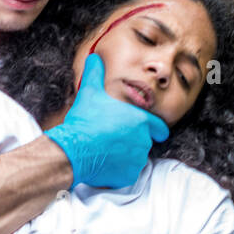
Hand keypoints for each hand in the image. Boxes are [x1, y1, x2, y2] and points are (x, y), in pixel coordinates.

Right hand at [45, 54, 168, 187]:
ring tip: (107, 152)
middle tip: (114, 140)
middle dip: (132, 142)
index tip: (158, 133)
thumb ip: (95, 73)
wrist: (74, 150)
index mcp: (140, 121)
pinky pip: (127, 174)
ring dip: (126, 157)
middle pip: (144, 143)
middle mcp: (143, 141)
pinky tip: (105, 164)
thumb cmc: (84, 121)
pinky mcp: (128, 176)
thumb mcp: (89, 92)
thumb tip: (94, 57)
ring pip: (135, 159)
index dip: (157, 129)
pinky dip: (119, 171)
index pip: (160, 127)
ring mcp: (136, 160)